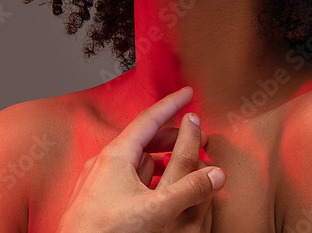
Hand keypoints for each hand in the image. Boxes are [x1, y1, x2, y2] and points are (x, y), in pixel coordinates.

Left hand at [56, 86, 225, 232]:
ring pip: (134, 159)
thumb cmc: (106, 231)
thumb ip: (189, 189)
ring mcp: (97, 180)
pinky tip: (154, 188)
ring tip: (179, 162)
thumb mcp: (155, 209)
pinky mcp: (95, 198)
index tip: (188, 92)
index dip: (172, 104)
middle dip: (171, 136)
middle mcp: (103, 162)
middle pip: (143, 138)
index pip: (149, 118)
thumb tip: (217, 173)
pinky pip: (125, 176)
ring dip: (158, 157)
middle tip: (195, 136)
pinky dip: (145, 175)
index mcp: (116, 155)